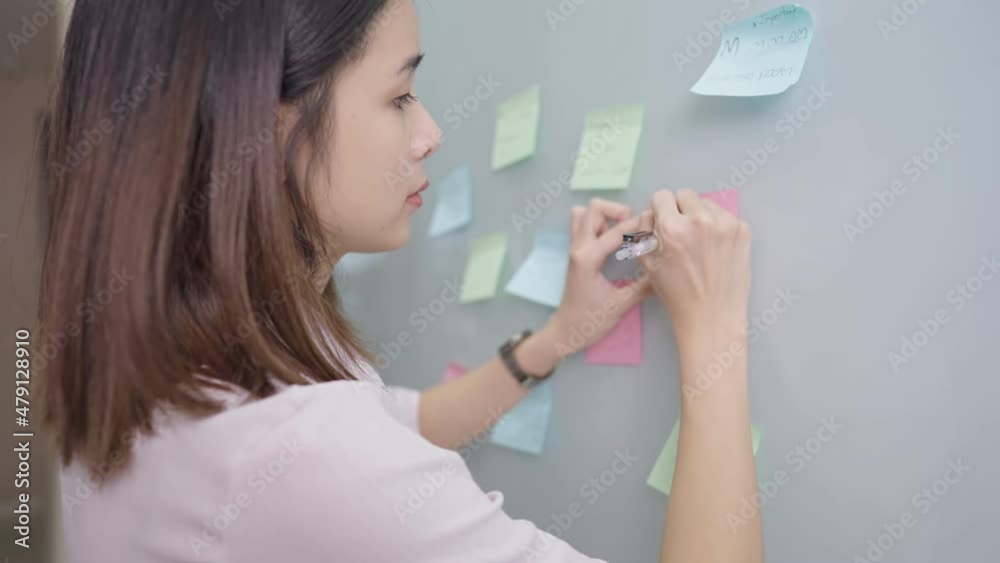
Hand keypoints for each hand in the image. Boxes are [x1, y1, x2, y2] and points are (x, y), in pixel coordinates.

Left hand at [546, 198, 652, 354]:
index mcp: (587, 258)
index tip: (657, 225)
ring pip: (583, 214)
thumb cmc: (590, 321)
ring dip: (604, 215)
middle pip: (593, 209)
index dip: (639, 225)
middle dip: (617, 211)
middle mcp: (578, 248)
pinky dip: (598, 224)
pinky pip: (582, 226)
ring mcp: (574, 249)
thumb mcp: (620, 305)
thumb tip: (666, 271)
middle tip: (634, 227)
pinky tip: (614, 240)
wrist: (566, 331)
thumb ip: (643, 286)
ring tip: (622, 231)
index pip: (616, 231)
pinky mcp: (575, 254)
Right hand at [638, 189, 751, 335]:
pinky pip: (724, 216)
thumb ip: (644, 230)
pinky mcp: (742, 230)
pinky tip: (715, 249)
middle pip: (685, 195)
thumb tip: (652, 212)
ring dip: (700, 216)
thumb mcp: (647, 263)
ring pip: (706, 204)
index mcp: (672, 227)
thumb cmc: (676, 294)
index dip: (660, 211)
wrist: (712, 316)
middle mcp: (699, 220)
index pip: (662, 196)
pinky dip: (718, 227)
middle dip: (680, 210)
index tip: (664, 224)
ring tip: (701, 244)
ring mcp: (725, 224)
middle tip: (682, 233)